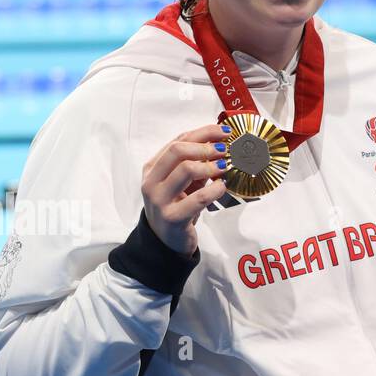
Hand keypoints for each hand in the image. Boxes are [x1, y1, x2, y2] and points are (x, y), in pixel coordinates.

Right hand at [140, 122, 229, 256]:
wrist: (165, 242)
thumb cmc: (176, 207)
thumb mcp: (182, 182)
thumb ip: (195, 163)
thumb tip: (220, 142)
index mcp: (152, 169)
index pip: (177, 141)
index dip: (203, 133)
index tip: (223, 132)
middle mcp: (151, 182)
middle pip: (178, 150)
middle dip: (205, 147)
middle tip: (224, 151)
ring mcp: (159, 200)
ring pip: (186, 169)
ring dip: (210, 166)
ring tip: (224, 168)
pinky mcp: (173, 218)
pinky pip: (198, 198)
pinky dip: (215, 189)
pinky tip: (222, 186)